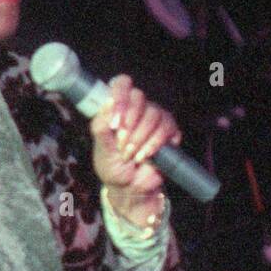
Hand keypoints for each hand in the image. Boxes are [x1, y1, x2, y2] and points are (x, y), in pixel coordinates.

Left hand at [91, 73, 179, 199]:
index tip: (116, 122)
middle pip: (138, 97)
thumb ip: (101, 125)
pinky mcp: (170, 131)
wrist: (129, 187)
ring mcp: (155, 118)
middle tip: (122, 146)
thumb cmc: (112, 165)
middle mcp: (138, 108)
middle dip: (129, 124)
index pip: (122, 84)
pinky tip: (144, 157)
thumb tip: (109, 102)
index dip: (120, 97)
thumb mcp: (101, 147)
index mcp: (119, 107)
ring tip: (131, 155)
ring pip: (153, 114)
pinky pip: (166, 128)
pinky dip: (153, 144)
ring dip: (139, 138)